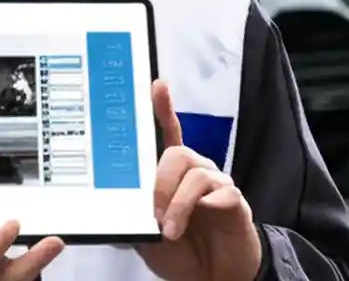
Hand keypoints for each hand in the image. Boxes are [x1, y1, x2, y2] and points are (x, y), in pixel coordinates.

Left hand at [133, 80, 262, 280]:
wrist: (213, 277)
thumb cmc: (182, 251)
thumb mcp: (147, 235)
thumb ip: (134, 216)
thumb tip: (113, 205)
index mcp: (174, 174)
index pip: (170, 133)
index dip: (164, 108)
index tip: (157, 86)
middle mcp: (196, 172)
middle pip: (177, 153)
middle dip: (160, 183)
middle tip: (154, 214)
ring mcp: (217, 186)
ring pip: (195, 174)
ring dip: (178, 205)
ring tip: (170, 231)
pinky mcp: (235, 202)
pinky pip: (220, 193)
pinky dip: (204, 206)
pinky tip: (201, 217)